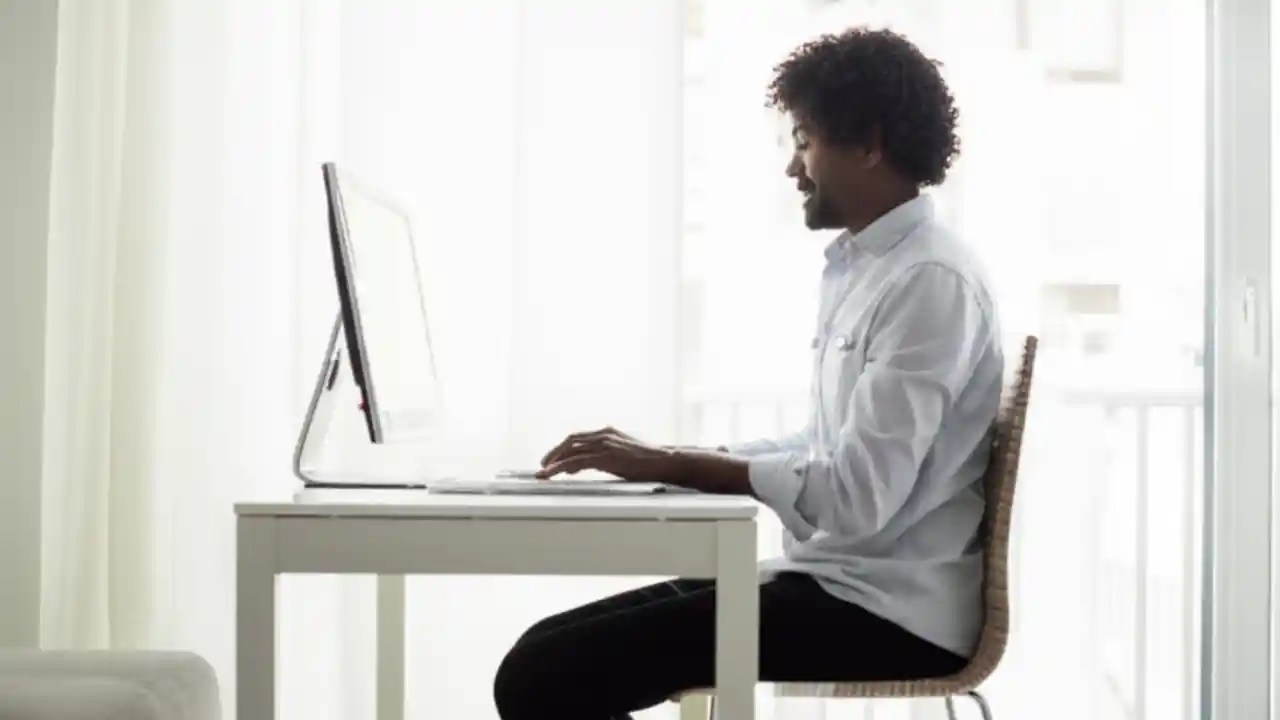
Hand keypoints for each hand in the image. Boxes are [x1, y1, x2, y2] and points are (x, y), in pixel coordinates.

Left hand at [537, 426, 679, 482]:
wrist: (665, 462)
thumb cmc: (648, 463)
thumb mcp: (623, 456)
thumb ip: (604, 458)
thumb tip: (586, 466)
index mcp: (608, 433)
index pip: (578, 438)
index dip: (563, 448)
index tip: (554, 459)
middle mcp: (604, 435)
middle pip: (571, 441)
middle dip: (554, 453)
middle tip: (544, 466)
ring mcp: (604, 444)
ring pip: (570, 450)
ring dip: (554, 461)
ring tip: (543, 473)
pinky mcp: (606, 456)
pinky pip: (576, 461)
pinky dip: (561, 467)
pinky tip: (553, 474)